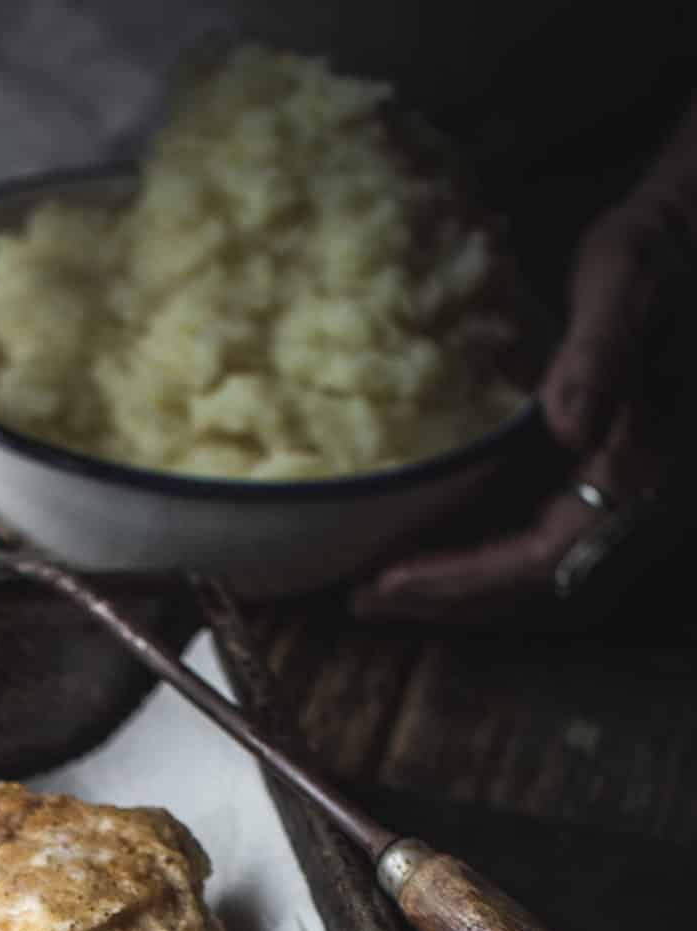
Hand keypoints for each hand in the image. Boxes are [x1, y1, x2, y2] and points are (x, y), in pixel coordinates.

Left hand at [349, 183, 694, 622]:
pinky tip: (424, 544)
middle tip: (361, 600)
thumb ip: (600, 354)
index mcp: (640, 467)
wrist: (693, 236)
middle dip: (445, 595)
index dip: (464, 575)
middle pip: (529, 581)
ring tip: (377, 589)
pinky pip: (534, 536)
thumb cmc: (659, 252)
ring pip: (529, 569)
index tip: (391, 579)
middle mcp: (633, 498)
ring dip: (455, 584)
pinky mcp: (598, 477)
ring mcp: (617, 492)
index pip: (542, 556)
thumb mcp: (625, 283)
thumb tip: (568, 427)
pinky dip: (478, 551)